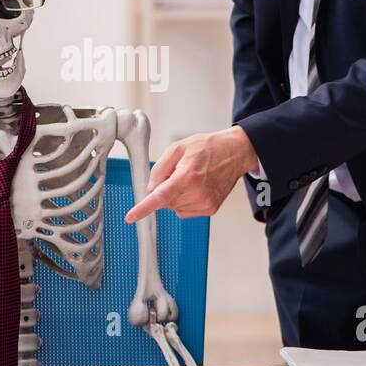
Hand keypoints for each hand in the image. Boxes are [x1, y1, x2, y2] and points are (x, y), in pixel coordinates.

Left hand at [125, 125, 258, 221]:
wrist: (235, 153)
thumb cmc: (208, 148)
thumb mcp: (178, 147)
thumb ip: (160, 168)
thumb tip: (150, 189)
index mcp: (187, 176)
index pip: (160, 196)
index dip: (143, 208)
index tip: (131, 217)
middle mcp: (197, 193)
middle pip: (165, 201)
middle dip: (165, 189)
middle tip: (179, 173)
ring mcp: (205, 203)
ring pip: (174, 207)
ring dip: (176, 196)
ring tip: (191, 178)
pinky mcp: (210, 209)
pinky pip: (185, 211)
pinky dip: (185, 201)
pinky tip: (196, 188)